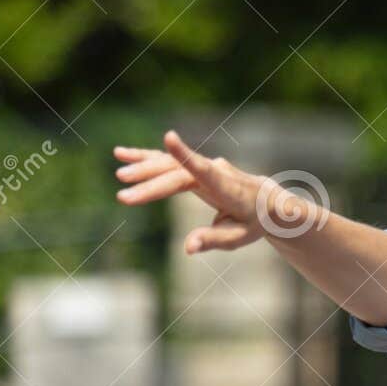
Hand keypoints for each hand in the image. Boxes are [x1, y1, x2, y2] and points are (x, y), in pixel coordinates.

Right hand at [113, 130, 317, 255]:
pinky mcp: (195, 166)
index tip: (169, 137)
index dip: (187, 155)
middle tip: (123, 198)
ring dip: (144, 168)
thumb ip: (213, 240)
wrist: (267, 201)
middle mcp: (216, 172)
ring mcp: (205, 166)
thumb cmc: (253, 222)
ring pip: (171, 164)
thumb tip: (188, 247)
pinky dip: (146, 157)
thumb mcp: (238, 237)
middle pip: (178, 175)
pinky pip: (169, 161)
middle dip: (151, 185)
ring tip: (119, 174)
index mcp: (228, 189)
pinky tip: (121, 154)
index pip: (205, 171)